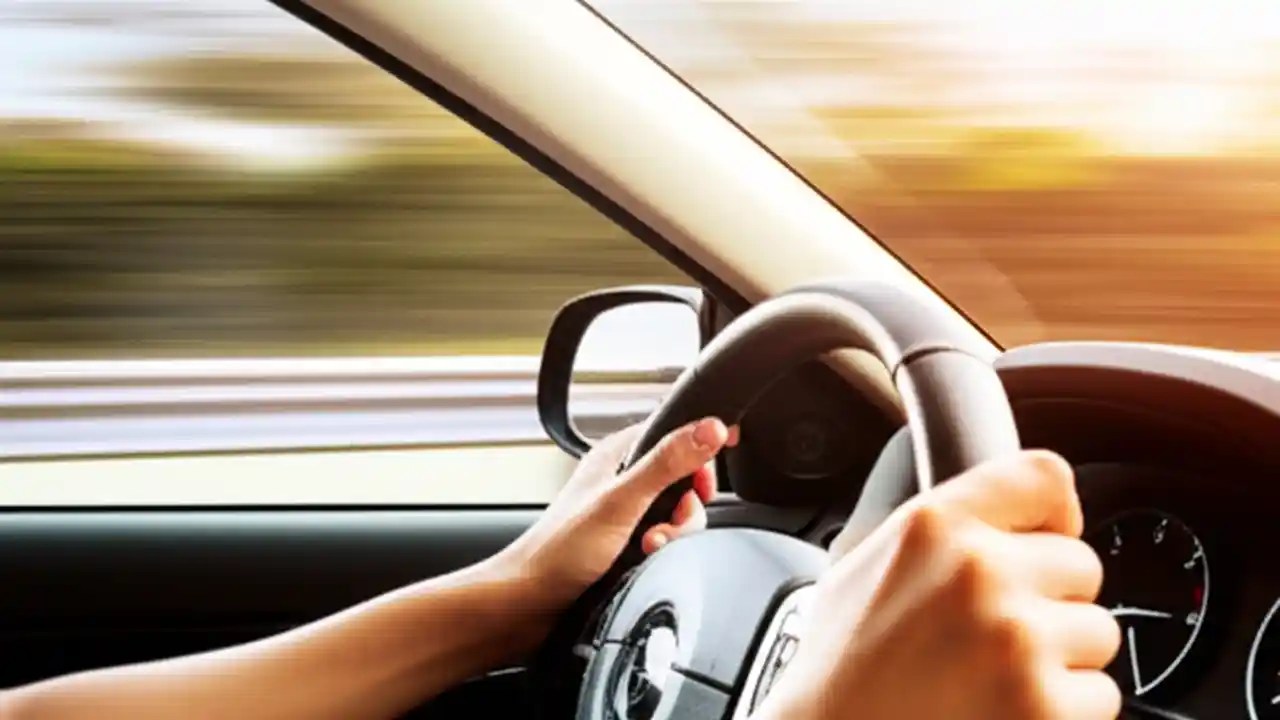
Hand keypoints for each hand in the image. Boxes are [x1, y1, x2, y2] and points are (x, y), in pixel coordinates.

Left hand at [497, 417, 738, 612]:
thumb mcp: (620, 501)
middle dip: (690, 501)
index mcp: (618, 454)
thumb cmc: (556, 550)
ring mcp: (629, 514)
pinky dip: (665, 549)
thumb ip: (666, 463)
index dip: (700, 441)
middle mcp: (624, 480)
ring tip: (652, 543)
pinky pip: (668, 540)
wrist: (530, 605)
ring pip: (681, 513)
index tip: (725, 449)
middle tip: (679, 514)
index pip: (674, 430)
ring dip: (676, 531)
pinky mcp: (631, 544)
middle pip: (687, 477)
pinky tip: (648, 557)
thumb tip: (708, 429)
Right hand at [757, 451, 1121, 719]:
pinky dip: (1063, 713)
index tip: (1045, 538)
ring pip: (1097, 633)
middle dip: (1049, 600)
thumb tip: (999, 503)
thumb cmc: (840, 671)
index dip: (1052, 513)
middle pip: (1081, 563)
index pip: (1044, 477)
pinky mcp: (1046, 707)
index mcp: (933, 525)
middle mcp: (978, 572)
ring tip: (990, 680)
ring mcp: (1017, 642)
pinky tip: (1002, 714)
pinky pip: (1102, 696)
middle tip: (990, 635)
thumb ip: (936, 525)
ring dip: (1060, 660)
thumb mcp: (859, 563)